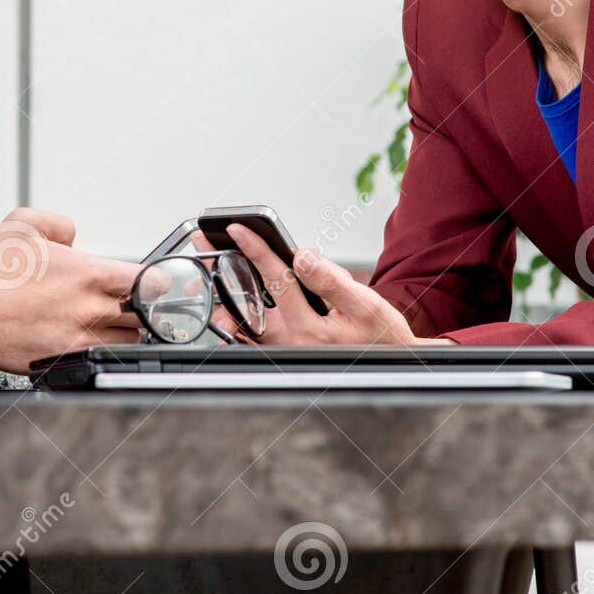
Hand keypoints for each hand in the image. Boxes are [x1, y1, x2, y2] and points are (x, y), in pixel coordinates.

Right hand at [0, 208, 141, 373]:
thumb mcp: (24, 223)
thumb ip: (60, 224)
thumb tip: (74, 237)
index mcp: (88, 274)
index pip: (148, 281)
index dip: (157, 283)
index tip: (155, 285)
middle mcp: (90, 308)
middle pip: (142, 315)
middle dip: (137, 308)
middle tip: (123, 302)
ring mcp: (79, 338)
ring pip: (125, 341)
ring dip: (121, 332)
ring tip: (101, 321)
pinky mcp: (64, 359)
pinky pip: (98, 360)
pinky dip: (97, 351)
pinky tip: (81, 339)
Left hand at [222, 223, 451, 346]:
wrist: (391, 364)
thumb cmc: (381, 334)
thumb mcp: (365, 303)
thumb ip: (330, 279)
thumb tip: (302, 255)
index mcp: (311, 328)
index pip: (277, 279)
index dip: (256, 250)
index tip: (237, 229)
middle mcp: (291, 343)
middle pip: (246, 300)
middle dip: (223, 269)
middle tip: (201, 245)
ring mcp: (284, 351)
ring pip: (242, 322)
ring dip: (222, 295)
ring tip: (204, 272)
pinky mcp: (284, 354)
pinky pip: (250, 337)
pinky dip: (234, 318)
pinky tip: (224, 301)